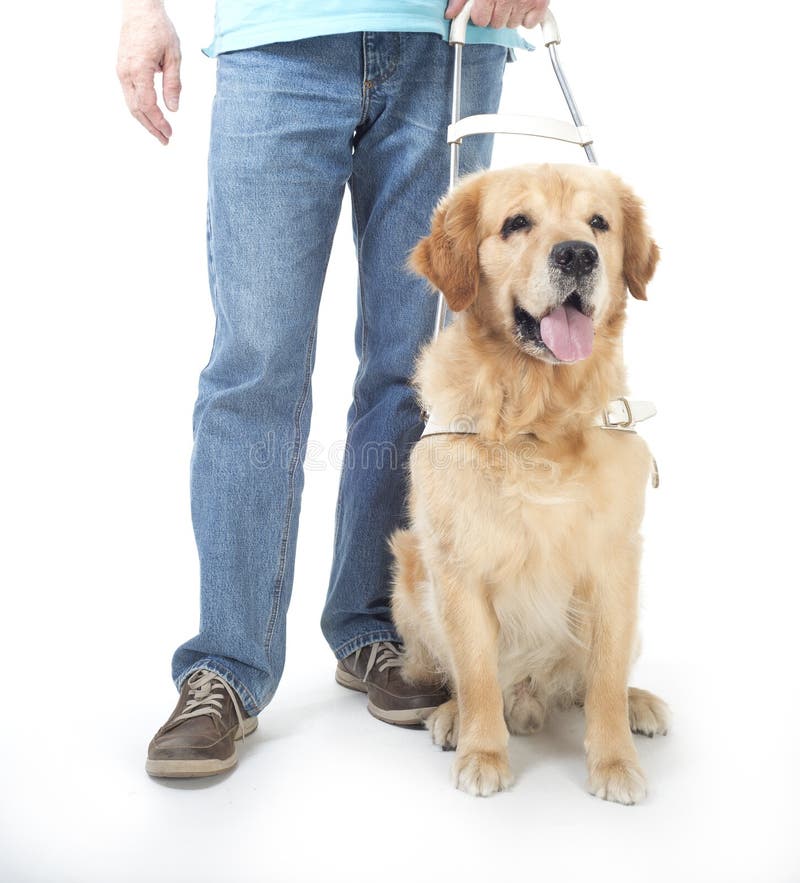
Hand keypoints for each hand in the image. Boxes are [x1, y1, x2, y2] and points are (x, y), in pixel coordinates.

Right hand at [116, 0, 181, 144]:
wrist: (140, 9)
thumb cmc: (157, 28)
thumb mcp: (173, 56)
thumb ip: (173, 84)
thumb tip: (173, 108)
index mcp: (138, 69)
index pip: (147, 105)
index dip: (158, 122)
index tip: (169, 133)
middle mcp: (126, 72)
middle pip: (136, 110)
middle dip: (151, 128)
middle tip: (165, 140)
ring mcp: (121, 71)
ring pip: (131, 104)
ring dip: (145, 121)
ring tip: (159, 133)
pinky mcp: (122, 69)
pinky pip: (129, 95)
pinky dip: (139, 109)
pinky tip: (150, 116)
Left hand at [445, 0, 549, 29]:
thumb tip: (451, 14)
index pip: (480, 20)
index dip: (481, 13)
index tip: (485, 3)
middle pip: (496, 24)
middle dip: (497, 13)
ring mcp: (524, 1)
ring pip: (512, 24)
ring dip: (511, 14)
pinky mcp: (540, 3)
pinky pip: (529, 24)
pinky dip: (528, 16)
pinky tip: (525, 2)